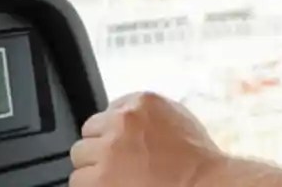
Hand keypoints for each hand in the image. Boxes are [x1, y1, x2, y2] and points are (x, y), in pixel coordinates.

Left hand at [69, 92, 227, 186]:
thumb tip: (125, 122)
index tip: (124, 146)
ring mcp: (108, 149)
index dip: (114, 133)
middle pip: (90, 133)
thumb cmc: (197, 159)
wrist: (203, 184)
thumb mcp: (176, 118)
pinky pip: (78, 181)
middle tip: (122, 165)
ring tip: (119, 179)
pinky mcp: (98, 178)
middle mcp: (122, 121)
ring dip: (94, 170)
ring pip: (80, 158)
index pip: (108, 112)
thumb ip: (147, 115)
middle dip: (101, 149)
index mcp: (141, 102)